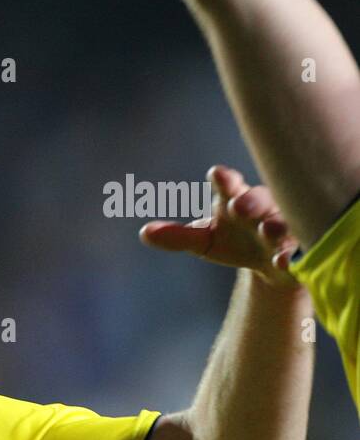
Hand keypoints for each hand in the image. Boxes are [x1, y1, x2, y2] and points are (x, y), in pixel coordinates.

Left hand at [139, 165, 301, 289]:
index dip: (225, 180)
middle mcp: (262, 209)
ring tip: (267, 229)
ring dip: (274, 225)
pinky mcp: (296, 251)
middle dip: (251, 201)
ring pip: (282, 223)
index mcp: (236, 200)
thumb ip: (177, 236)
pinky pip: (295, 251)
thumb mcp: (204, 241)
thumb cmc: (235, 242)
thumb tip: (144, 233)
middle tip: (239, 205)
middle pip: (258, 200)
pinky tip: (282, 261)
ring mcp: (283, 229)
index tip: (216, 174)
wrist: (269, 265)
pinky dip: (289, 255)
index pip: (229, 186)